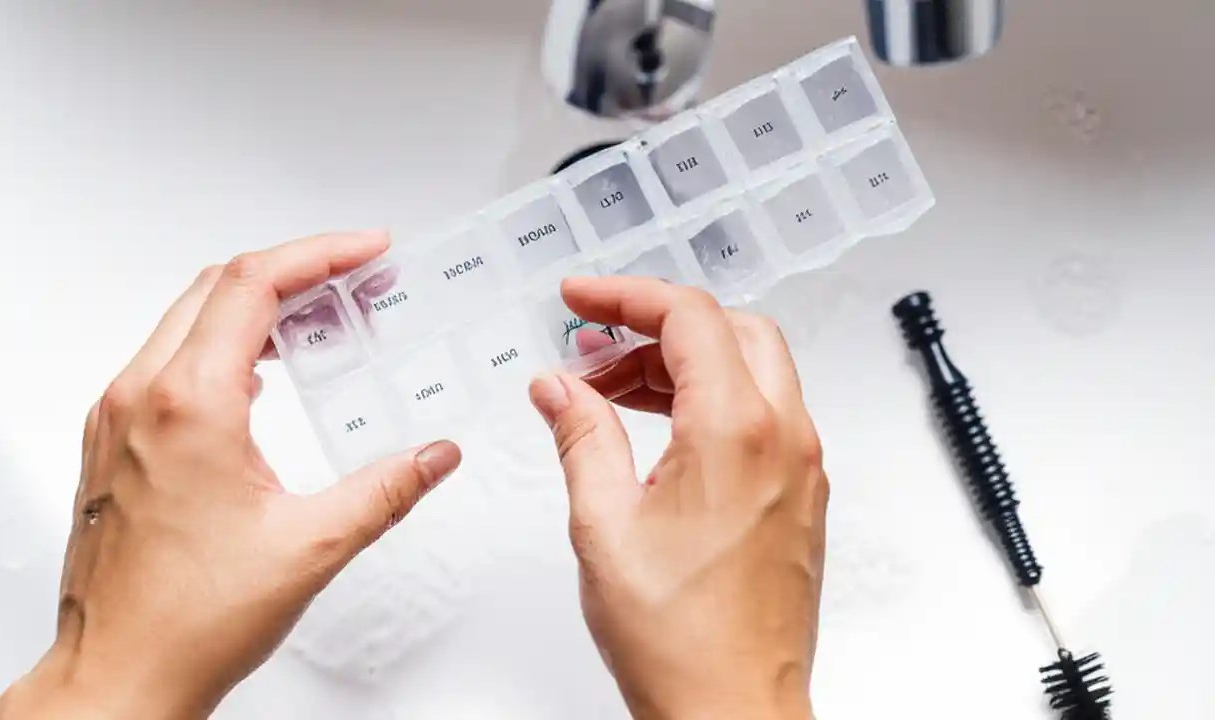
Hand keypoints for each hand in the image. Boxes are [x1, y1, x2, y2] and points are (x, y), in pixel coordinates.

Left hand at [0, 233, 461, 719]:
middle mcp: (141, 398)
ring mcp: (117, 419)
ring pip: (186, 320)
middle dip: (292, 268)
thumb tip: (435, 456)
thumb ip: (386, 490)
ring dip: (253, 304)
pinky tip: (260, 374)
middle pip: (216, 285)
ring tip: (317, 316)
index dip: (319, 253)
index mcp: (189, 405)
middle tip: (352, 275)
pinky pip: (166, 361)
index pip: (253, 283)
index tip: (365, 251)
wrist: (118, 676)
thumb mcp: (312, 547)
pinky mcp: (112, 443)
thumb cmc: (186, 620)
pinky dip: (219, 344)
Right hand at [529, 277, 827, 719]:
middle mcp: (783, 438)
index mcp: (736, 430)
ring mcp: (801, 466)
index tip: (579, 300)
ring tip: (613, 390)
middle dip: (656, 322)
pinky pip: (763, 413)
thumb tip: (559, 387)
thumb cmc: (681, 639)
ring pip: (751, 367)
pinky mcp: (800, 494)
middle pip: (729, 328)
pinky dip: (712, 399)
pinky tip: (657, 430)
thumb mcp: (602, 523)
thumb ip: (580, 437)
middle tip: (595, 343)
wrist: (733, 711)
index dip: (624, 295)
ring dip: (683, 362)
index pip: (688, 315)